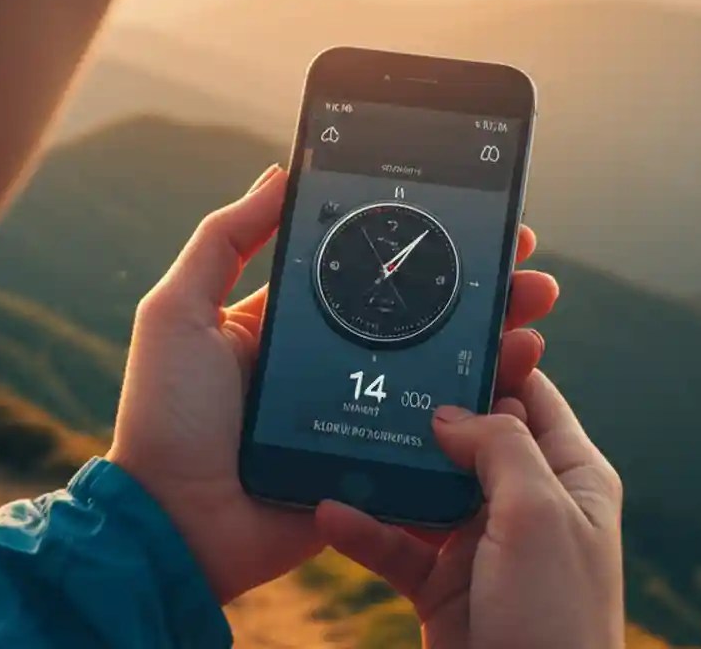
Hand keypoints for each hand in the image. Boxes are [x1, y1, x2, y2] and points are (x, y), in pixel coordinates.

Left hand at [106, 165, 560, 602]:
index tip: (468, 217)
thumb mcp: (178, 313)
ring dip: (492, 336)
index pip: (367, 271)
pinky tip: (515, 373)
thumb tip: (280, 174)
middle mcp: (331, 362)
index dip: (418, 245)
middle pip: (418, 314)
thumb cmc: (167, 418)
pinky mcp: (375, 461)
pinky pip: (437, 430)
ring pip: (439, 367)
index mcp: (289, 323)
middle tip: (524, 263)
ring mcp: (358, 412)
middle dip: (475, 285)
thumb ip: (224, 241)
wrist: (176, 526)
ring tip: (533, 311)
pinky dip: (482, 403)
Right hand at [317, 370, 625, 648]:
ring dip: (385, 469)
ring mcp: (482, 545)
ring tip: (339, 435)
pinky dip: (364, 530)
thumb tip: (451, 411)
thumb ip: (499, 447)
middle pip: (470, 438)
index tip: (440, 331)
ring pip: (425, 488)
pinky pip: (397, 545)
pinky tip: (330, 513)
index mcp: (570, 476)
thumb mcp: (537, 516)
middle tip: (375, 376)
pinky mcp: (443, 585)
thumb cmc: (555, 618)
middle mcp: (526, 504)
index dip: (492, 364)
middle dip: (423, 412)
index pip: (531, 398)